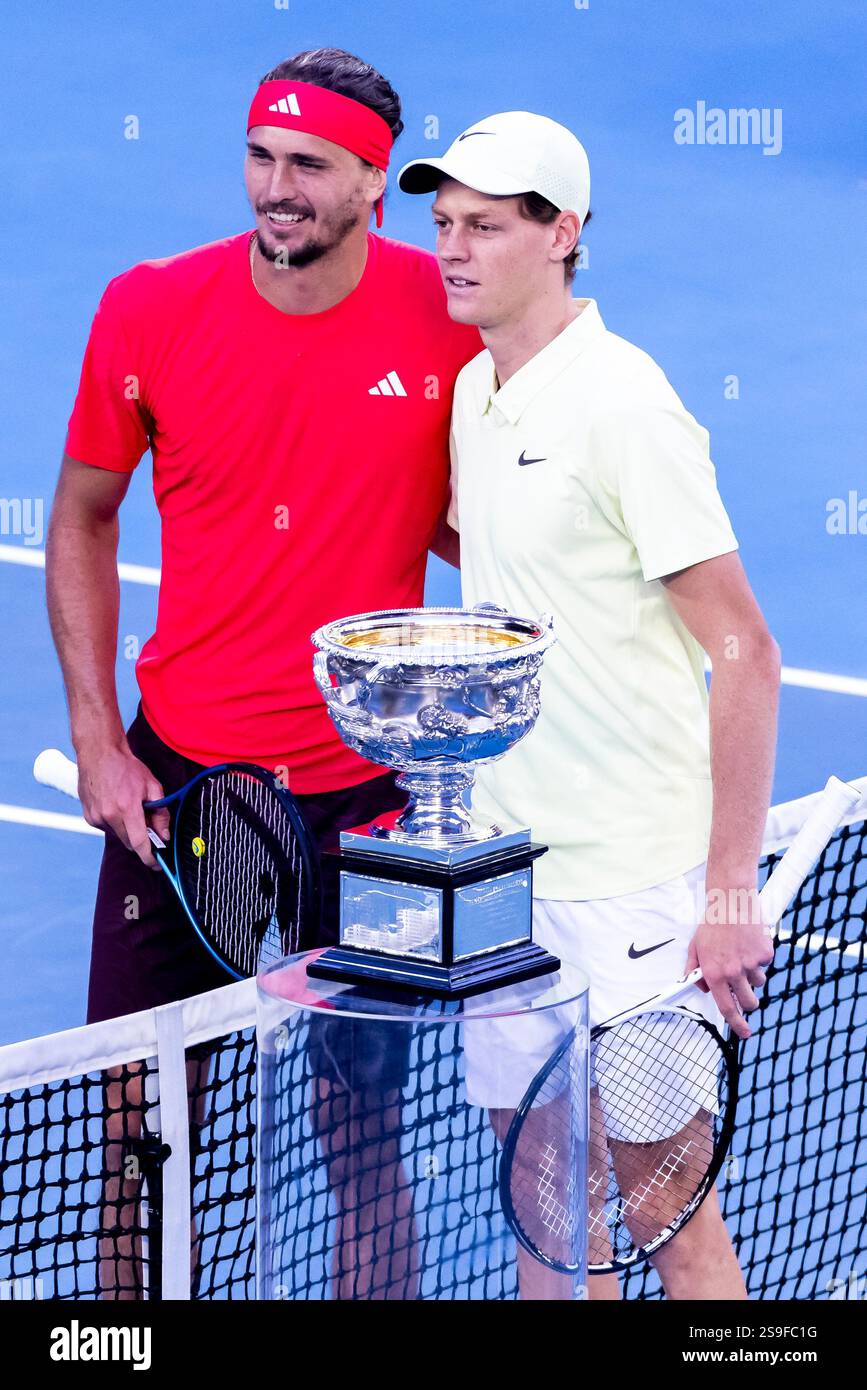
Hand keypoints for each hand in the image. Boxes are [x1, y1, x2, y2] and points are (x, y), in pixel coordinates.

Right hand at [76, 741, 168, 868]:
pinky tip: (116, 805)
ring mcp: (96, 817)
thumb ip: (160, 813)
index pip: (139, 843)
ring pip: (118, 835)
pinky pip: (107, 828)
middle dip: (141, 840)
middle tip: (148, 825)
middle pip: (129, 842)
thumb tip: (164, 835)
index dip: (149, 857)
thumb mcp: (152, 786)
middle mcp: (109, 815)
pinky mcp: (89, 817)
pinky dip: (115, 822)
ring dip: (127, 829)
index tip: (157, 865)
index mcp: (126, 808)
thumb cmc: (127, 768)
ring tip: (129, 807)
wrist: (99, 753)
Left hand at [685, 904, 773, 1041]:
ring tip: (742, 954)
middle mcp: (733, 972)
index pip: (727, 1007)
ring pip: (758, 982)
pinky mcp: (764, 954)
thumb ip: (694, 969)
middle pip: (749, 1002)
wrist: (731, 901)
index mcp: (714, 973)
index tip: (744, 1033)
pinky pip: (764, 965)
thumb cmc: (712, 923)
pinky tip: (749, 943)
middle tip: (745, 992)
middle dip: (749, 1002)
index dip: (736, 1024)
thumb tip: (697, 985)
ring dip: (752, 975)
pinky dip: (759, 958)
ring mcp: (751, 964)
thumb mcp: (695, 947)